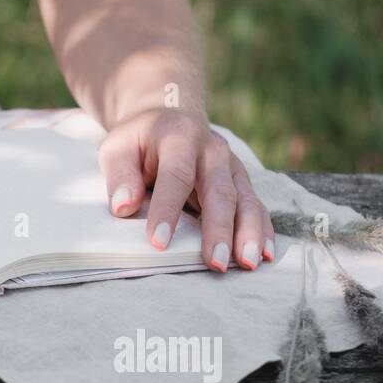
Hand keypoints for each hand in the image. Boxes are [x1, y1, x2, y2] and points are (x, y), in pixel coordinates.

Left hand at [98, 108, 273, 271]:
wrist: (169, 118)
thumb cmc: (139, 140)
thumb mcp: (118, 149)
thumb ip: (121, 175)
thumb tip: (124, 207)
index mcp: (179, 137)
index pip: (176, 175)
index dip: (168, 209)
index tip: (158, 242)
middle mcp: (213, 150)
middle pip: (220, 191)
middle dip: (219, 229)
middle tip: (215, 262)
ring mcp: (231, 166)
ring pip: (245, 200)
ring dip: (248, 234)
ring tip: (246, 264)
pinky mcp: (241, 181)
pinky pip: (256, 207)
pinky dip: (262, 231)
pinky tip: (264, 254)